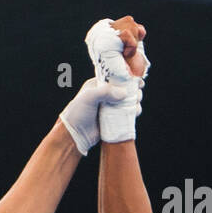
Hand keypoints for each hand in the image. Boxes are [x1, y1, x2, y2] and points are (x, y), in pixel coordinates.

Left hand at [86, 16, 148, 143]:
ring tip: (136, 102)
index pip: (115, 77)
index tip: (137, 78)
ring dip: (135, 100)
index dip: (127, 76)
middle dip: (134, 89)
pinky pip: (128, 112)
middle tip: (137, 92)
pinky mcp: (114, 118)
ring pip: (128, 100)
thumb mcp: (88, 98)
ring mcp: (110, 106)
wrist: (74, 135)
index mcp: (98, 85)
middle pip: (125, 88)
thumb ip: (105, 92)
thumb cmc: (77, 113)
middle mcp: (106, 94)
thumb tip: (124, 93)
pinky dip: (133, 111)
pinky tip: (135, 111)